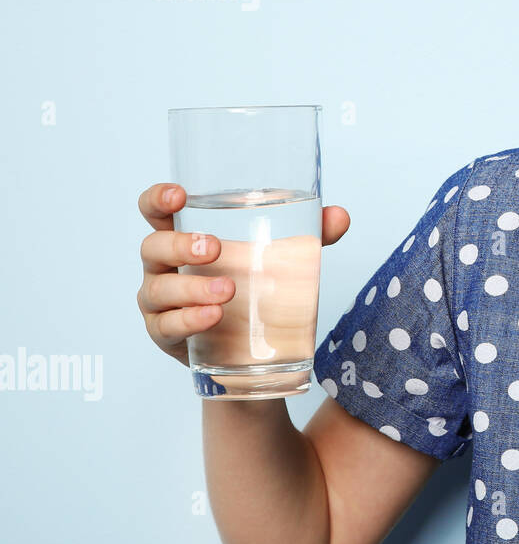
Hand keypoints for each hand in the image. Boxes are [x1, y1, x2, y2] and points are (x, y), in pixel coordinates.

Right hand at [136, 183, 350, 365]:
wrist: (245, 348)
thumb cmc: (251, 287)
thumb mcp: (279, 259)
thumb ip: (309, 237)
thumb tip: (340, 216)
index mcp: (185, 238)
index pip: (158, 213)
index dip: (158, 200)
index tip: (179, 195)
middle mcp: (165, 267)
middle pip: (153, 248)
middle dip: (180, 245)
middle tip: (214, 248)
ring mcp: (160, 303)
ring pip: (159, 290)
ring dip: (192, 288)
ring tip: (228, 290)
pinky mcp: (166, 335)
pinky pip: (167, 327)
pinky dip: (190, 321)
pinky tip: (212, 317)